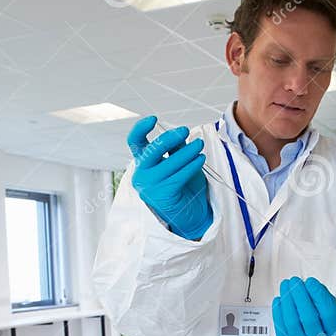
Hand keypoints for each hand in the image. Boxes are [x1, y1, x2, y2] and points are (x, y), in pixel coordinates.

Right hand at [127, 115, 212, 240]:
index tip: (153, 119)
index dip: (140, 128)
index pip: (135, 142)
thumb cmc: (185, 187)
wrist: (190, 215)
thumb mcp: (179, 163)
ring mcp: (150, 186)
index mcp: (143, 163)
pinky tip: (200, 159)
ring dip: (187, 151)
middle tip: (185, 131)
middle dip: (169, 138)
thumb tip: (180, 133)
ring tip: (199, 145)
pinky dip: (191, 165)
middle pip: (151, 150)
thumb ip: (176, 149)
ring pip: (169, 162)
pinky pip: (179, 176)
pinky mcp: (162, 195)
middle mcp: (142, 174)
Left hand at [272, 277, 335, 335]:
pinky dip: (278, 310)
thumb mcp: (330, 312)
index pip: (328, 314)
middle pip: (308, 319)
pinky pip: (280, 327)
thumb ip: (323, 298)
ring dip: (287, 300)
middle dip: (300, 296)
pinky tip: (280, 299)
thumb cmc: (322, 327)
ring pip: (292, 323)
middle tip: (295, 281)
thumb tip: (309, 285)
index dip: (319, 295)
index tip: (310, 281)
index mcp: (335, 335)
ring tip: (286, 285)